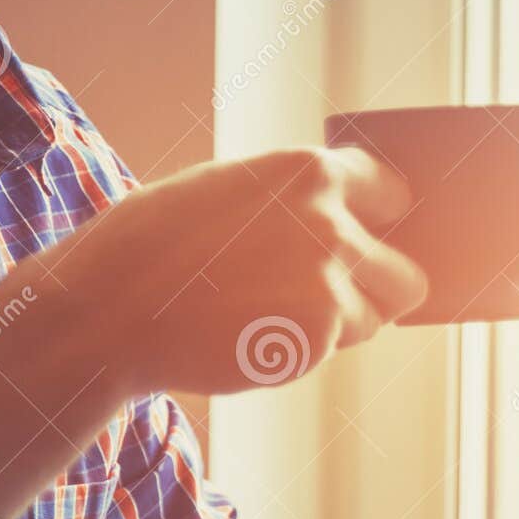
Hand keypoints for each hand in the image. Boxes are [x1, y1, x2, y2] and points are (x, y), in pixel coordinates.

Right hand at [0, 146, 426, 395]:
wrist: (110, 307)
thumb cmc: (161, 247)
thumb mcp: (232, 193)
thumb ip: (296, 205)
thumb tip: (354, 227)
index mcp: (308, 171)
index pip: (392, 192)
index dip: (384, 220)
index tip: (381, 234)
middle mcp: (331, 222)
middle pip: (408, 273)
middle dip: (383, 289)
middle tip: (344, 295)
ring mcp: (328, 282)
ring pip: (379, 316)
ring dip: (344, 322)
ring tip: (278, 315)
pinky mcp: (317, 336)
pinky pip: (336, 347)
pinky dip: (306, 347)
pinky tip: (254, 334)